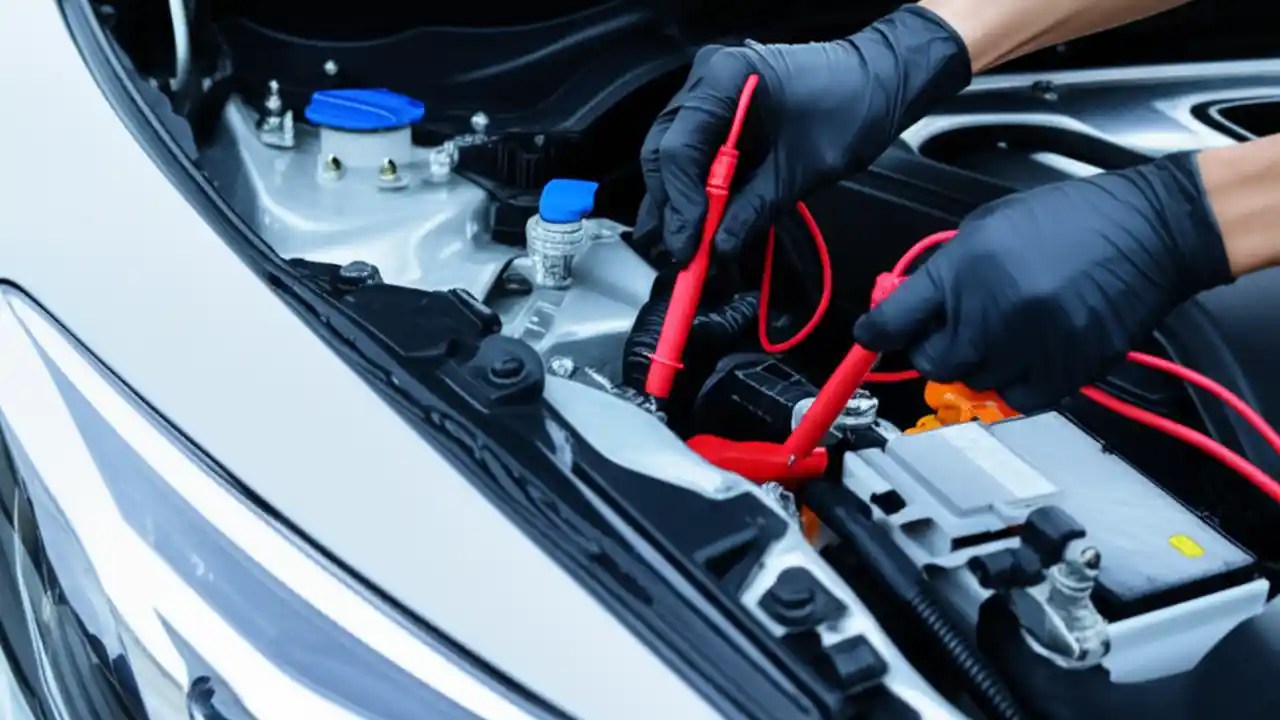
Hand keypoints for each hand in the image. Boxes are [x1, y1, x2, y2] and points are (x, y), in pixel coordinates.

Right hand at [634, 6, 969, 263]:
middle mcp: (706, 82)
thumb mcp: (801, 170)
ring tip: (690, 248)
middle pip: (664, 155)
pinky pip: (694, 158)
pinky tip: (704, 225)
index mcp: (724, 79)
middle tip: (684, 254)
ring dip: (679, 205)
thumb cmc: (852, 107)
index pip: (679, 150)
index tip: (689, 246)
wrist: (880, 82)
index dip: (680, 205)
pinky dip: (697, 193)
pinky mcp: (719, 116)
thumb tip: (718, 249)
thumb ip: (753, 210)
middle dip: (671, 209)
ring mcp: (709, 97)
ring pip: (671, 159)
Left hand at [854, 152, 1231, 411]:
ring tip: (1009, 325)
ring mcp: (1026, 350)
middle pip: (932, 361)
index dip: (875, 332)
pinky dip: (1015, 381)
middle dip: (934, 346)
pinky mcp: (1062, 374)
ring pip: (973, 381)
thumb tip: (908, 300)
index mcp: (963, 272)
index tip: (870, 337)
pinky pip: (1016, 399)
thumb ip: (945, 269)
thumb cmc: (1073, 219)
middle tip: (953, 326)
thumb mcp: (988, 226)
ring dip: (979, 362)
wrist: (1147, 231)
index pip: (893, 322)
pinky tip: (1031, 349)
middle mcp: (989, 315)